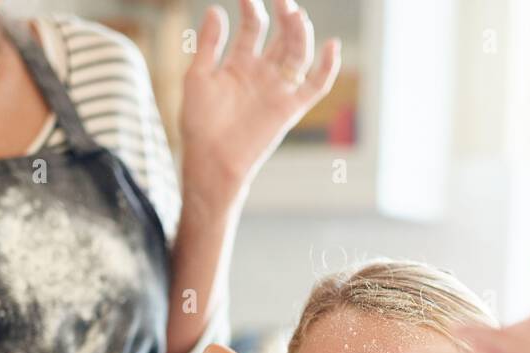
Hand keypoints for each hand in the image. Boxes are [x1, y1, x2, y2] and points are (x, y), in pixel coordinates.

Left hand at [181, 0, 340, 203]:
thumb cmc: (199, 124)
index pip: (253, 27)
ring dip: (300, 33)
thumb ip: (208, 44)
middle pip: (281, 36)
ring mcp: (278, 89)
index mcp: (240, 64)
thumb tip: (215, 9)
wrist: (211, 161)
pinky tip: (332, 45)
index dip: (252, 8)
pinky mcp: (291, 108)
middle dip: (283, 14)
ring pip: (298, 53)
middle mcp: (262, 73)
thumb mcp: (197, 77)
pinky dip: (328, 68)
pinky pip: (316, 86)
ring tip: (294, 13)